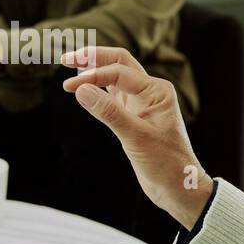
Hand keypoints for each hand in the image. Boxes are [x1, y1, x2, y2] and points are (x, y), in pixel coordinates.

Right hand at [60, 46, 213, 227]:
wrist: (177, 186)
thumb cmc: (165, 163)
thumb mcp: (136, 137)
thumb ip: (109, 112)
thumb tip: (81, 89)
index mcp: (156, 91)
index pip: (120, 72)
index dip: (94, 75)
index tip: (70, 86)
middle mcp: (150, 91)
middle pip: (118, 62)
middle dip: (93, 57)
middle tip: (67, 59)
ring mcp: (141, 102)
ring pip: (115, 76)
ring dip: (94, 69)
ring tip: (71, 66)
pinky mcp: (132, 115)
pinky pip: (112, 93)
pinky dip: (97, 87)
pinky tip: (83, 87)